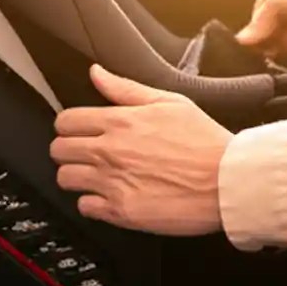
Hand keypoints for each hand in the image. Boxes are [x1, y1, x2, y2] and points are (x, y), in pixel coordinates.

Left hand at [51, 65, 231, 235]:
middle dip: (68, 150)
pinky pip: (85, 207)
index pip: (66, 121)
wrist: (228, 181)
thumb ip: (126, 88)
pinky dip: (92, 203)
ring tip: (95, 177)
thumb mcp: (169, 102)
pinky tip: (108, 197)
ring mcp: (113, 183)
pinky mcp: (121, 211)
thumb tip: (96, 73)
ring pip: (65, 179)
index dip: (70, 125)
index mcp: (120, 121)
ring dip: (77, 177)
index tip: (79, 131)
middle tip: (85, 154)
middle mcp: (110, 151)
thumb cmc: (205, 142)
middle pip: (59, 150)